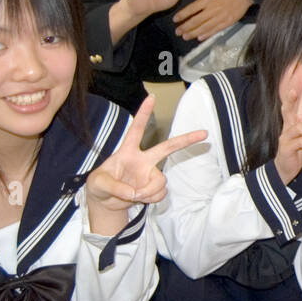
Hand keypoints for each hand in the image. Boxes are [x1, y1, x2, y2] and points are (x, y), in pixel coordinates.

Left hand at [85, 94, 206, 233]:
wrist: (105, 203)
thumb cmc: (99, 187)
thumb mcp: (98, 184)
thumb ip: (115, 186)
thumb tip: (135, 192)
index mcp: (127, 152)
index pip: (136, 129)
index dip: (144, 113)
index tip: (152, 97)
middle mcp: (143, 161)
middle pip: (167, 147)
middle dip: (186, 140)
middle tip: (203, 133)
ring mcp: (150, 174)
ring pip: (161, 181)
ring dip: (148, 192)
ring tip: (134, 196)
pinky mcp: (154, 188)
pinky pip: (161, 193)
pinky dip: (151, 199)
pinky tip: (140, 198)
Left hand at [174, 0, 251, 41]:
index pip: (192, 8)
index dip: (183, 15)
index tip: (175, 19)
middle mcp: (213, 9)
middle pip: (196, 20)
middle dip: (185, 27)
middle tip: (177, 32)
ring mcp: (220, 17)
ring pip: (204, 27)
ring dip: (193, 33)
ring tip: (185, 36)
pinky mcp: (226, 23)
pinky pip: (214, 30)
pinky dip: (206, 35)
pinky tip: (199, 38)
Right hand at [274, 67, 301, 184]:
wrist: (286, 170)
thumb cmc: (300, 154)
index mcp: (297, 123)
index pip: (300, 104)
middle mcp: (290, 126)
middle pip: (290, 107)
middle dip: (294, 96)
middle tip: (295, 84)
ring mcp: (286, 135)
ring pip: (299, 127)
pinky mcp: (285, 146)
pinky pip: (300, 141)